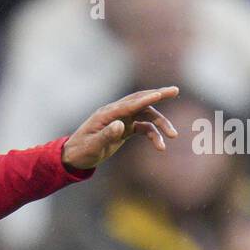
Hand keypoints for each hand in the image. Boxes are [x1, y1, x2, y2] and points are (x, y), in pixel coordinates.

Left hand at [61, 86, 180, 171]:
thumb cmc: (81, 151)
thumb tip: (119, 125)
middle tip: (175, 91)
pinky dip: (153, 135)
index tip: (161, 93)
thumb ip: (106, 135)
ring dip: (160, 123)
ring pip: (145, 115)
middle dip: (159, 95)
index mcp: (106, 114)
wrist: (74, 158)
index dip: (145, 99)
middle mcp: (116, 113)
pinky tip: (161, 147)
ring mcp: (121, 120)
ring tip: (173, 135)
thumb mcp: (92, 146)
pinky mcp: (124, 129)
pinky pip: (143, 128)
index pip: (129, 104)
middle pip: (140, 101)